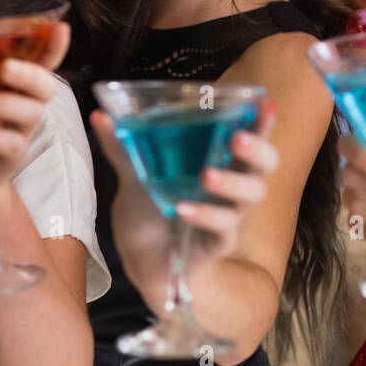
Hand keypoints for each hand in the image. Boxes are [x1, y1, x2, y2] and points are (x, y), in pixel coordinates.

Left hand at [0, 21, 71, 196]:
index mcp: (18, 84)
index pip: (43, 61)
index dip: (54, 46)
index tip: (60, 27)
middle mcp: (29, 104)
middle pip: (47, 87)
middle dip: (30, 74)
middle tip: (5, 68)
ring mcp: (24, 130)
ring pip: (31, 113)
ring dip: (3, 104)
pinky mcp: (14, 155)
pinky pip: (11, 144)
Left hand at [90, 99, 276, 293]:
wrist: (142, 262)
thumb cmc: (150, 213)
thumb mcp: (134, 177)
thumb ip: (123, 148)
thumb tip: (100, 116)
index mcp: (219, 161)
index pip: (249, 136)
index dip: (261, 121)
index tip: (264, 103)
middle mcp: (232, 186)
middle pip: (265, 166)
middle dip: (257, 149)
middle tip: (237, 137)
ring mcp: (229, 215)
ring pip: (252, 196)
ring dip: (232, 182)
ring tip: (208, 175)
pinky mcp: (218, 243)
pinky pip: (223, 227)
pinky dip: (204, 215)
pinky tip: (182, 209)